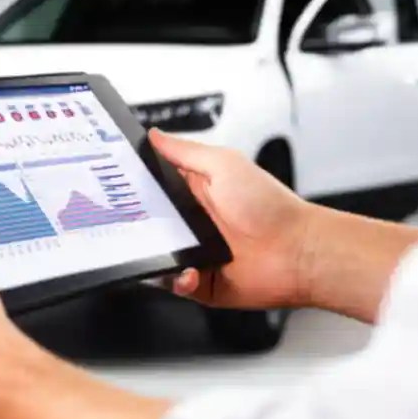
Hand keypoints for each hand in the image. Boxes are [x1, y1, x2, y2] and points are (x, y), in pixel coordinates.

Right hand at [149, 129, 312, 308]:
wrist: (298, 253)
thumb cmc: (271, 207)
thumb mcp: (225, 165)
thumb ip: (185, 151)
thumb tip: (155, 136)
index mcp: (195, 191)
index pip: (152, 187)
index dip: (133, 188)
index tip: (119, 187)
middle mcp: (192, 222)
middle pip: (147, 224)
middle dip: (136, 225)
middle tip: (139, 224)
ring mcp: (195, 253)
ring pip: (154, 256)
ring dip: (156, 255)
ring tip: (171, 250)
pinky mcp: (200, 281)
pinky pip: (172, 283)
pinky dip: (176, 280)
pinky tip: (190, 272)